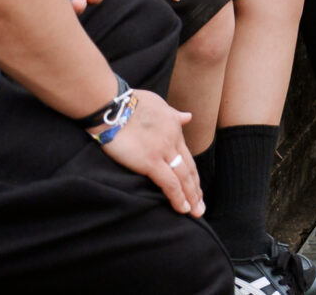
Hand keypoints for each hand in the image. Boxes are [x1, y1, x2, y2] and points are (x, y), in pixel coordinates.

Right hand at [101, 88, 202, 217]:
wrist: (113, 107)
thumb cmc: (130, 103)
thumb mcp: (159, 104)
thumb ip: (174, 114)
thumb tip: (188, 116)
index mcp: (174, 128)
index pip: (187, 156)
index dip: (192, 173)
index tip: (196, 186)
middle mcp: (173, 141)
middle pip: (189, 169)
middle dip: (196, 189)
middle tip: (201, 205)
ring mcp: (163, 152)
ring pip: (183, 178)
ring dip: (191, 197)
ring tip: (196, 211)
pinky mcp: (150, 162)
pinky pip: (169, 183)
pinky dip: (178, 197)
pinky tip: (183, 208)